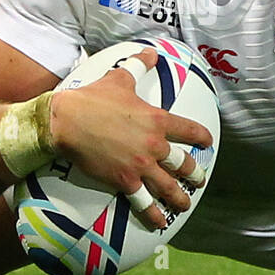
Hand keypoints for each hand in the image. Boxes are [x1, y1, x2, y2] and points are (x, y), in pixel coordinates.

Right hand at [48, 48, 211, 230]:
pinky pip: (144, 201)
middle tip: (199, 180)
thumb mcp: (120, 78)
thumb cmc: (93, 98)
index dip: (202, 137)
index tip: (208, 142)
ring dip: (180, 198)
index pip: (190, 130)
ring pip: (168, 186)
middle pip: (183, 163)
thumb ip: (139, 65)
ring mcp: (141, 165)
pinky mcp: (124, 180)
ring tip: (184, 205)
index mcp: (158, 119)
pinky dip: (154, 214)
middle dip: (194, 174)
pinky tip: (160, 223)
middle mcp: (155, 144)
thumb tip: (150, 52)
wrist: (67, 121)